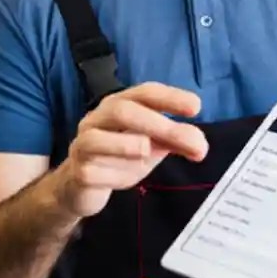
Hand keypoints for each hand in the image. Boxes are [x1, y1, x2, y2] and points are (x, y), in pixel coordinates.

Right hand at [53, 83, 208, 218]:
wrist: (83, 185)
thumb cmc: (121, 157)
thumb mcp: (152, 146)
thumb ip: (174, 141)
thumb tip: (199, 145)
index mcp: (120, 105)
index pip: (145, 92)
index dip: (170, 97)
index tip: (196, 106)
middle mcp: (98, 119)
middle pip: (121, 110)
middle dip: (156, 123)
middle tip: (188, 139)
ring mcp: (83, 144)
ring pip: (96, 138)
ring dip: (124, 144)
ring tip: (147, 151)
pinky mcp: (77, 172)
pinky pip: (90, 171)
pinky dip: (111, 175)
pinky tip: (124, 180)